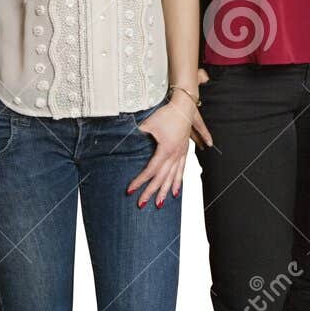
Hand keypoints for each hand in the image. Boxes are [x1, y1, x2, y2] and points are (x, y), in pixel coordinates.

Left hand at [127, 90, 204, 208]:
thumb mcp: (148, 123)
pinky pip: (182, 171)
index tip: (130, 190)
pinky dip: (178, 182)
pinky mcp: (185, 151)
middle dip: (150, 192)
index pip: (150, 170)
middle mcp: (175, 155)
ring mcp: (181, 154)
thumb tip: (124, 141)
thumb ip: (137, 134)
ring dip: (165, 192)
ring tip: (160, 204)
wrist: (184, 106)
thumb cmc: (166, 113)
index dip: (140, 181)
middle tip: (141, 204)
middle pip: (161, 178)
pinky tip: (176, 192)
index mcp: (166, 150)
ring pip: (173, 177)